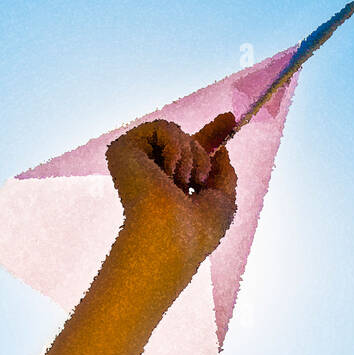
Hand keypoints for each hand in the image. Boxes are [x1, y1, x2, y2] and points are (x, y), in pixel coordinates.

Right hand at [106, 113, 236, 288]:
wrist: (171, 236)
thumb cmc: (198, 231)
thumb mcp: (223, 201)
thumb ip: (224, 174)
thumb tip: (221, 150)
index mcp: (171, 190)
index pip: (191, 155)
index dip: (212, 135)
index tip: (231, 118)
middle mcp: (151, 176)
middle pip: (186, 141)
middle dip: (202, 158)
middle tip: (198, 183)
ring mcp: (136, 163)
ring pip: (179, 134)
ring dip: (192, 157)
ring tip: (182, 184)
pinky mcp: (123, 150)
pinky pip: (163, 127)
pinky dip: (175, 147)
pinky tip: (168, 174)